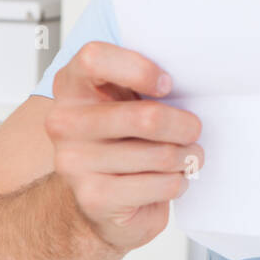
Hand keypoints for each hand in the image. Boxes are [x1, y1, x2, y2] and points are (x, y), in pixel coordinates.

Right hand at [44, 41, 203, 252]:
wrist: (97, 200)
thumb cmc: (122, 139)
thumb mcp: (126, 99)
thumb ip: (144, 81)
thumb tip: (193, 79)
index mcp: (72, 85)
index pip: (94, 59)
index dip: (140, 69)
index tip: (167, 84)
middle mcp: (65, 122)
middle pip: (147, 117)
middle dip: (185, 126)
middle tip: (193, 130)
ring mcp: (75, 162)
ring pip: (162, 155)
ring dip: (187, 157)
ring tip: (183, 157)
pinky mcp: (94, 198)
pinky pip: (162, 185)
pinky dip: (178, 183)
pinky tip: (167, 180)